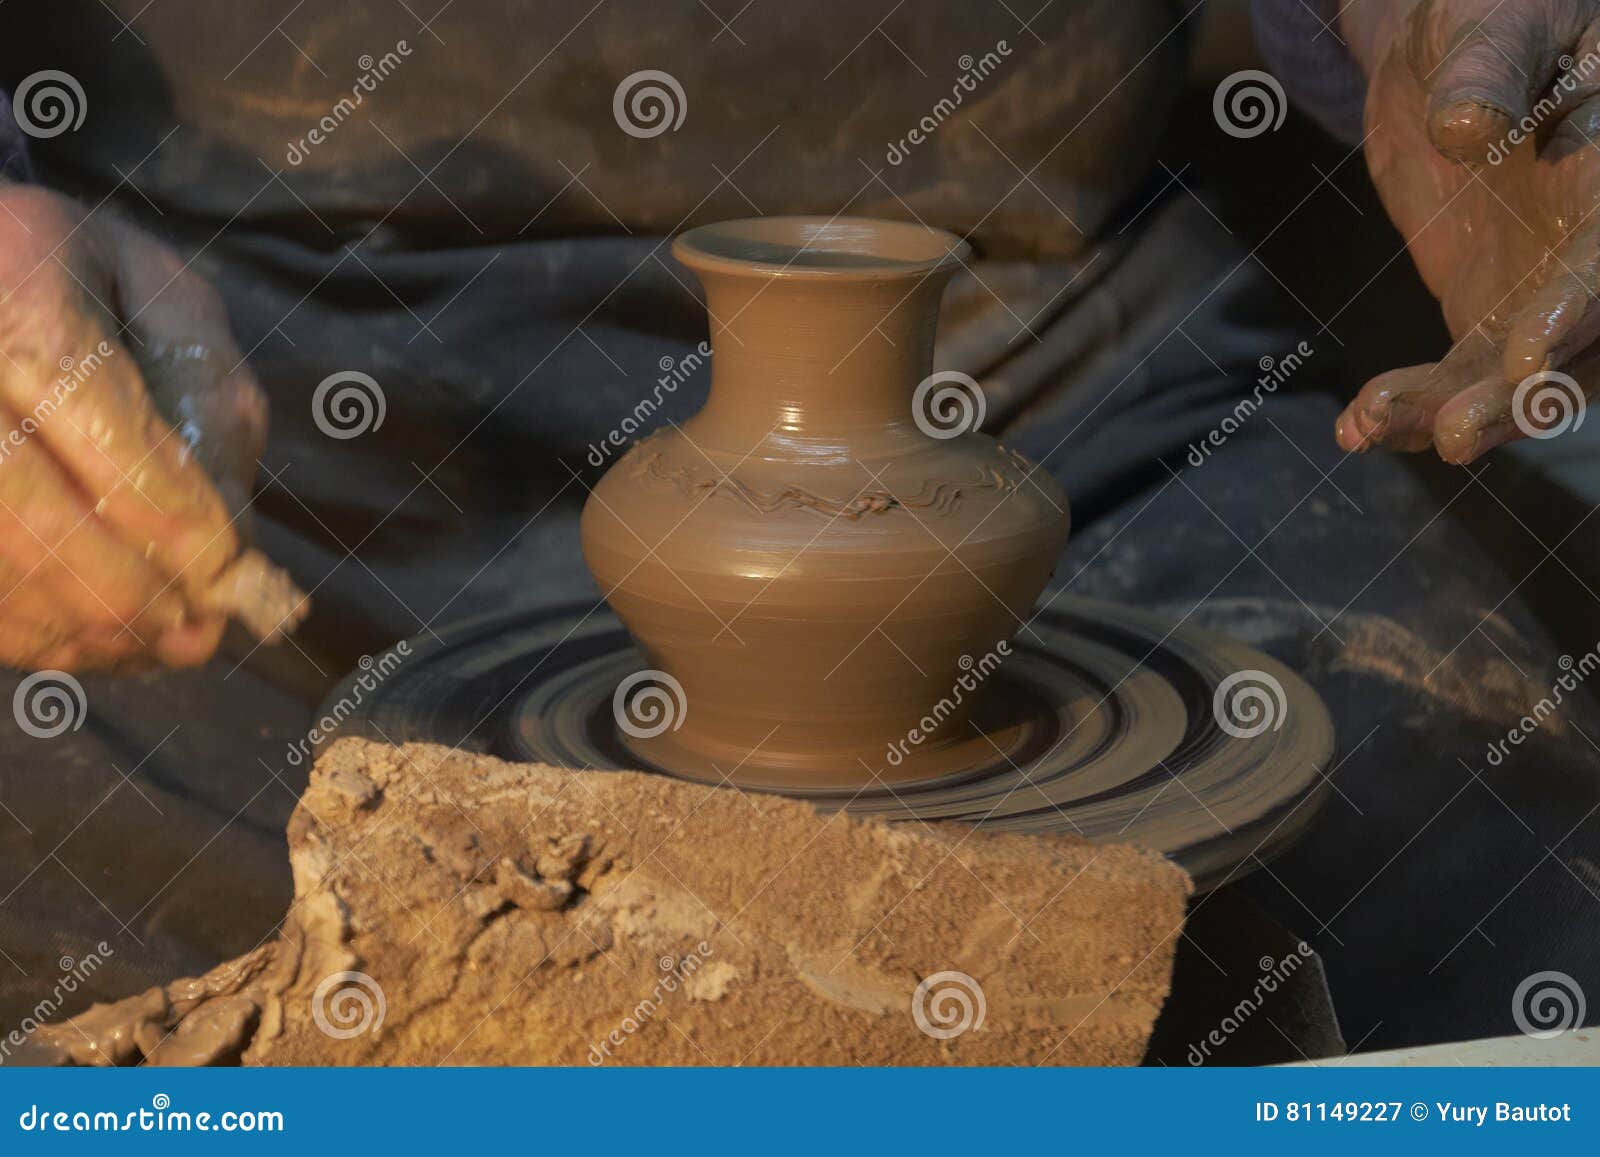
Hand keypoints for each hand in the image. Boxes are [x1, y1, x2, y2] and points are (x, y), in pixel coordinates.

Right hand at [0, 181, 267, 669]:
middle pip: (12, 493)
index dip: (161, 500)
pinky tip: (85, 642)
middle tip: (192, 632)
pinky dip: (18, 627)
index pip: (87, 402)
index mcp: (14, 274)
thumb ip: (209, 399)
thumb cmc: (72, 278)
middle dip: (114, 583)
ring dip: (68, 622)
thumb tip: (231, 535)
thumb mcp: (163, 299)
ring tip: (152, 648)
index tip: (222, 567)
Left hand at [1337, 0, 1599, 462]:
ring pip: (1515, 379)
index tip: (1527, 358)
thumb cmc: (1488, 16)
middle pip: (1581, 343)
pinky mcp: (1487, 317)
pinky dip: (1410, 408)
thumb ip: (1488, 69)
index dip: (1581, 309)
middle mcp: (1595, 246)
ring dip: (1455, 414)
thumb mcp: (1490, 20)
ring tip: (1376, 425)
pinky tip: (1356, 429)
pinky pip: (1457, 377)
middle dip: (1518, 397)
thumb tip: (1470, 131)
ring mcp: (1544, 292)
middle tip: (1455, 434)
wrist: (1443, 59)